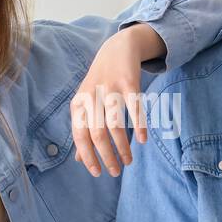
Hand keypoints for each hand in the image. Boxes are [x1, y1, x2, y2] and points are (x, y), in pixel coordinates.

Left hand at [69, 24, 163, 176]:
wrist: (116, 49)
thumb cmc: (99, 83)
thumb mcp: (86, 104)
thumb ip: (83, 130)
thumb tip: (80, 159)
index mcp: (79, 104)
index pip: (79, 136)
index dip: (88, 156)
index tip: (98, 173)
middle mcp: (91, 96)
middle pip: (97, 133)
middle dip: (106, 156)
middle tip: (116, 171)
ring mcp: (110, 88)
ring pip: (115, 124)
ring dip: (122, 147)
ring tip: (129, 161)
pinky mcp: (129, 82)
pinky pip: (134, 108)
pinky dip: (139, 126)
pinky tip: (142, 140)